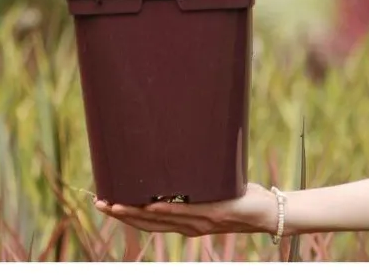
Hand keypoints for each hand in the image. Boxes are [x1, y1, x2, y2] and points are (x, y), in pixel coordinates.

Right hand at [95, 182, 279, 236]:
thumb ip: (197, 175)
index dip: (127, 214)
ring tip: (113, 204)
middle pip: (147, 222)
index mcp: (186, 220)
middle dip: (121, 214)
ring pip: (159, 219)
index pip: (150, 220)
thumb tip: (182, 143)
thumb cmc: (243, 196)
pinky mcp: (213, 212)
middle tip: (99, 203)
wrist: (270, 211)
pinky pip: (184, 212)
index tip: (106, 203)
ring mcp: (199, 220)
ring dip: (134, 213)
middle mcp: (189, 224)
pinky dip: (165, 210)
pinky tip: (150, 205)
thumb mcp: (214, 186)